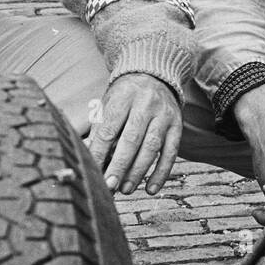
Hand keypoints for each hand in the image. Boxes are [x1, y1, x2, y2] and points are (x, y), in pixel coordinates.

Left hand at [87, 73, 181, 195]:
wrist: (155, 74)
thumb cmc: (124, 96)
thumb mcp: (108, 105)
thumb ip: (98, 131)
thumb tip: (87, 160)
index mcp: (122, 98)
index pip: (109, 129)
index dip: (100, 153)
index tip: (92, 172)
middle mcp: (145, 104)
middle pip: (131, 139)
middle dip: (120, 165)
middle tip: (110, 186)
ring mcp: (163, 115)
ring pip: (152, 146)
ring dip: (138, 172)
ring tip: (126, 189)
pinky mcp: (177, 125)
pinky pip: (171, 152)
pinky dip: (161, 173)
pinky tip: (151, 189)